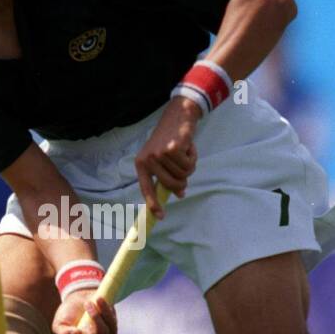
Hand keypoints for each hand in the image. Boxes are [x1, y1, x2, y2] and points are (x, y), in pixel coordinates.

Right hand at [52, 293, 117, 333]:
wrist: (79, 298)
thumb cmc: (67, 314)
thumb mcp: (59, 323)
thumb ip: (63, 332)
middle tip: (85, 325)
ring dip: (96, 318)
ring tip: (87, 305)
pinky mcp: (113, 327)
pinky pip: (111, 321)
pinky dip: (105, 310)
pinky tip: (97, 300)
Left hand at [135, 96, 200, 217]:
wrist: (177, 117)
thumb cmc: (170, 141)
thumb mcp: (163, 160)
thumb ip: (168, 176)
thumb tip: (180, 192)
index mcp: (141, 164)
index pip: (146, 189)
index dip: (153, 204)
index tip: (161, 217)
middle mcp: (148, 160)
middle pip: (171, 184)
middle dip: (182, 181)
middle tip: (185, 169)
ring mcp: (160, 154)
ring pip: (182, 175)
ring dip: (189, 166)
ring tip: (184, 153)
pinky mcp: (173, 148)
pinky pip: (189, 165)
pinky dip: (193, 158)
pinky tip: (188, 147)